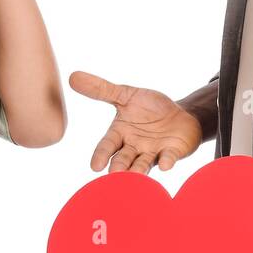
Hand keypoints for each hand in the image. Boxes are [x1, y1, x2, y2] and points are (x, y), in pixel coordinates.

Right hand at [69, 71, 202, 173]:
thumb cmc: (150, 108)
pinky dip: (167, 161)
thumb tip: (72, 76)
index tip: (95, 166)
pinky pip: (169, 157)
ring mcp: (153, 152)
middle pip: (124, 159)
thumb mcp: (126, 95)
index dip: (101, 155)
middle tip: (114, 173)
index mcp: (120, 134)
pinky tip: (166, 165)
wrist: (180, 114)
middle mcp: (134, 147)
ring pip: (143, 164)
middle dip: (119, 166)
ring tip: (134, 176)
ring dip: (139, 170)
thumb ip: (101, 90)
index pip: (107, 145)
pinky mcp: (172, 153)